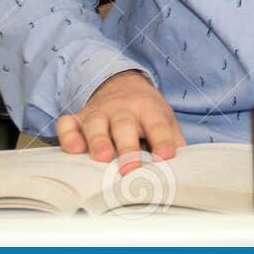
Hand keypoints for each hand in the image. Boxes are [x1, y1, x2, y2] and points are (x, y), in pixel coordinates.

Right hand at [56, 69, 185, 171]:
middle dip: (126, 147)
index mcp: (149, 109)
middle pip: (124, 126)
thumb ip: (174, 141)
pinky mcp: (78, 117)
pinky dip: (68, 136)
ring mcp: (99, 112)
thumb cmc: (147, 112)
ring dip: (98, 141)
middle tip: (129, 168)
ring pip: (96, 125)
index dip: (162, 141)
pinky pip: (68, 124)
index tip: (166, 157)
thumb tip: (184, 169)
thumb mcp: (165, 119)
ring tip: (101, 158)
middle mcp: (123, 108)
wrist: (123, 84)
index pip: (157, 125)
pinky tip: (73, 150)